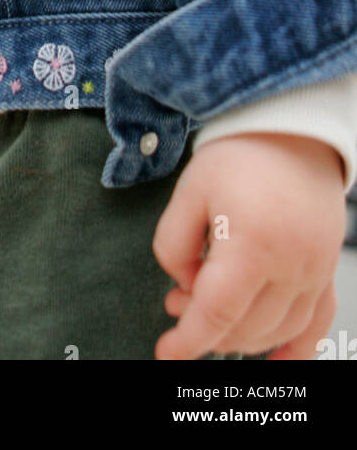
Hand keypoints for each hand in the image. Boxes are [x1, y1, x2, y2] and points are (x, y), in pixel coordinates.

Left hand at [152, 132, 345, 359]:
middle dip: (206, 328)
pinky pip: (316, 326)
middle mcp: (291, 265)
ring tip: (210, 307)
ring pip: (277, 332)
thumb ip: (174, 245)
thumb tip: (185, 286)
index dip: (188, 340)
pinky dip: (294, 350)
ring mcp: (315, 272)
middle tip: (178, 302)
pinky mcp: (326, 270)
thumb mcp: (189, 192)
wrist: (290, 129)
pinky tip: (273, 362)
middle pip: (245, 328)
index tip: (166, 352)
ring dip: (240, 336)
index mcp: (252, 245)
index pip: (217, 313)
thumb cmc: (240, 155)